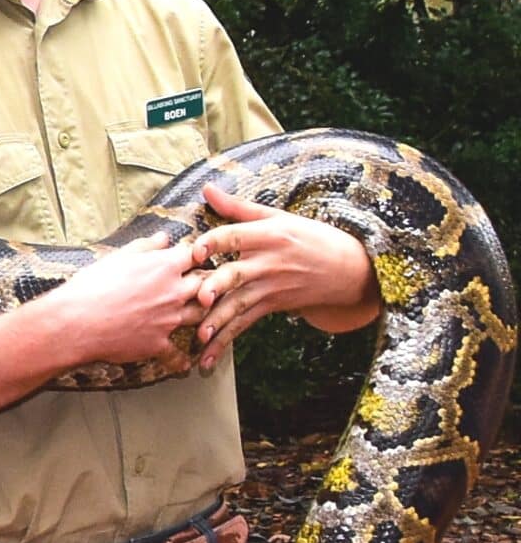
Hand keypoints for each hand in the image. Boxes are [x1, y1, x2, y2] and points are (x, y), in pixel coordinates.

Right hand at [35, 238, 200, 371]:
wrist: (74, 322)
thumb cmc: (91, 287)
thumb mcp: (116, 258)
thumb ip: (145, 247)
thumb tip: (163, 238)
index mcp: (164, 267)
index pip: (194, 256)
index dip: (192, 257)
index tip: (189, 260)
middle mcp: (174, 292)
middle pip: (205, 285)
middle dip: (202, 284)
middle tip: (196, 286)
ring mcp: (169, 320)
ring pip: (199, 316)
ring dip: (197, 314)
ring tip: (193, 315)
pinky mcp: (158, 343)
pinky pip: (176, 354)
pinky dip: (180, 359)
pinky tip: (182, 363)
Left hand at [188, 183, 376, 367]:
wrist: (348, 269)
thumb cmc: (308, 237)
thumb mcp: (277, 218)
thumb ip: (238, 207)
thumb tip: (207, 187)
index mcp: (268, 235)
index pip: (236, 235)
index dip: (214, 241)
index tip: (194, 250)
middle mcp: (268, 262)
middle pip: (238, 273)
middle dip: (218, 285)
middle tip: (199, 297)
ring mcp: (270, 288)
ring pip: (240, 305)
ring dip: (219, 322)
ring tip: (200, 335)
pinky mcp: (271, 307)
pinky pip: (245, 324)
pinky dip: (226, 339)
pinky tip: (208, 354)